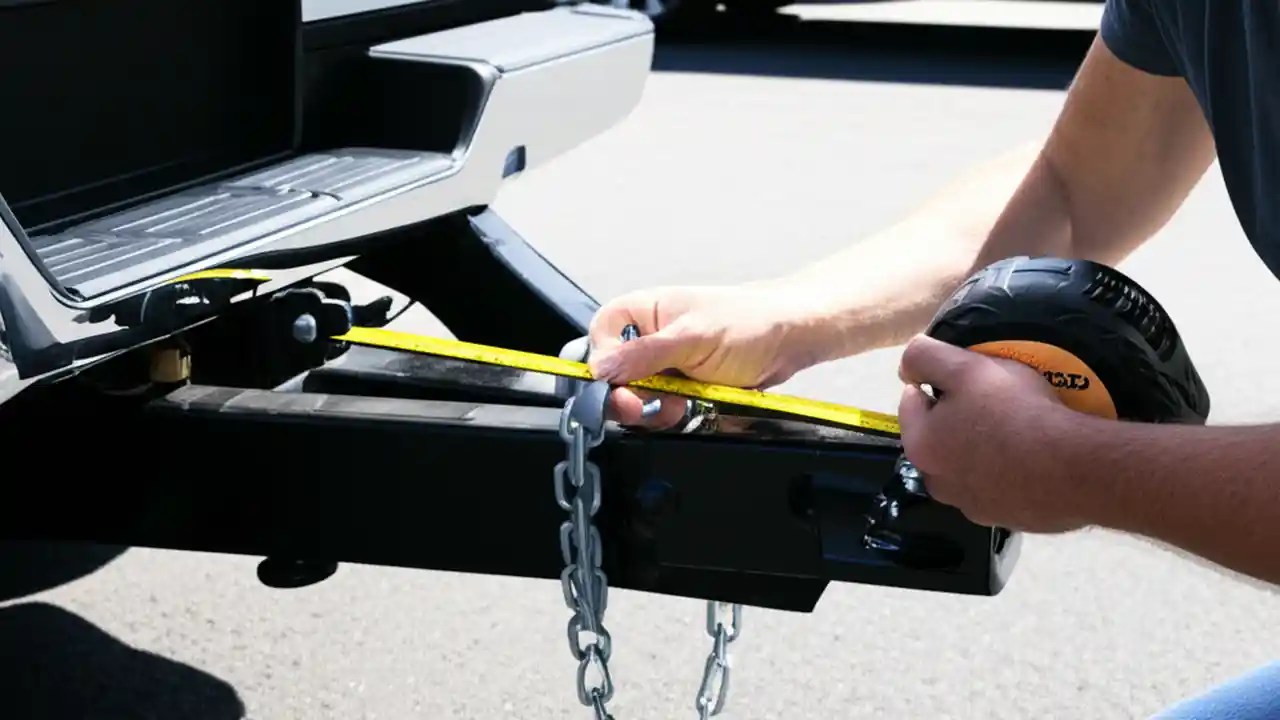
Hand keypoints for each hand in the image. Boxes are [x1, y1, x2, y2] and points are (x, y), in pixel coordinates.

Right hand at [587, 284, 827, 426]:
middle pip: (614, 377)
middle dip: (633, 396)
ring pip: (638, 398)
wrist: (792, 338)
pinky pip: (662, 408)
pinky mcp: (682, 387)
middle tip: (652, 403)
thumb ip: (644, 354)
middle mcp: (648, 337)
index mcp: (642, 312)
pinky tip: (691, 407)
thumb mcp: (692, 337)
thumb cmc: (751, 321)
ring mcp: (665, 365)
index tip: (619, 386)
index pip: (599, 341)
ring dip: (656, 408)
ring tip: (681, 402)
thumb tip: (602, 370)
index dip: (605, 367)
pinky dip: (673, 414)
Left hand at [897, 334, 1089, 532]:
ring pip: (967, 466)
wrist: (1074, 469)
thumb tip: (906, 367)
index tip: (964, 378)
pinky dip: (1007, 474)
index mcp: (920, 445)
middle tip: (992, 402)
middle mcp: (938, 482)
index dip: (935, 383)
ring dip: (980, 449)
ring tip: (1014, 430)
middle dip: (955, 419)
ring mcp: (973, 506)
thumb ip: (925, 358)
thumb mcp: (965, 368)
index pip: (911, 403)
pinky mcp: (1007, 519)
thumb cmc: (1014, 412)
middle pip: (938, 438)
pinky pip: (999, 488)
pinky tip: (1031, 460)